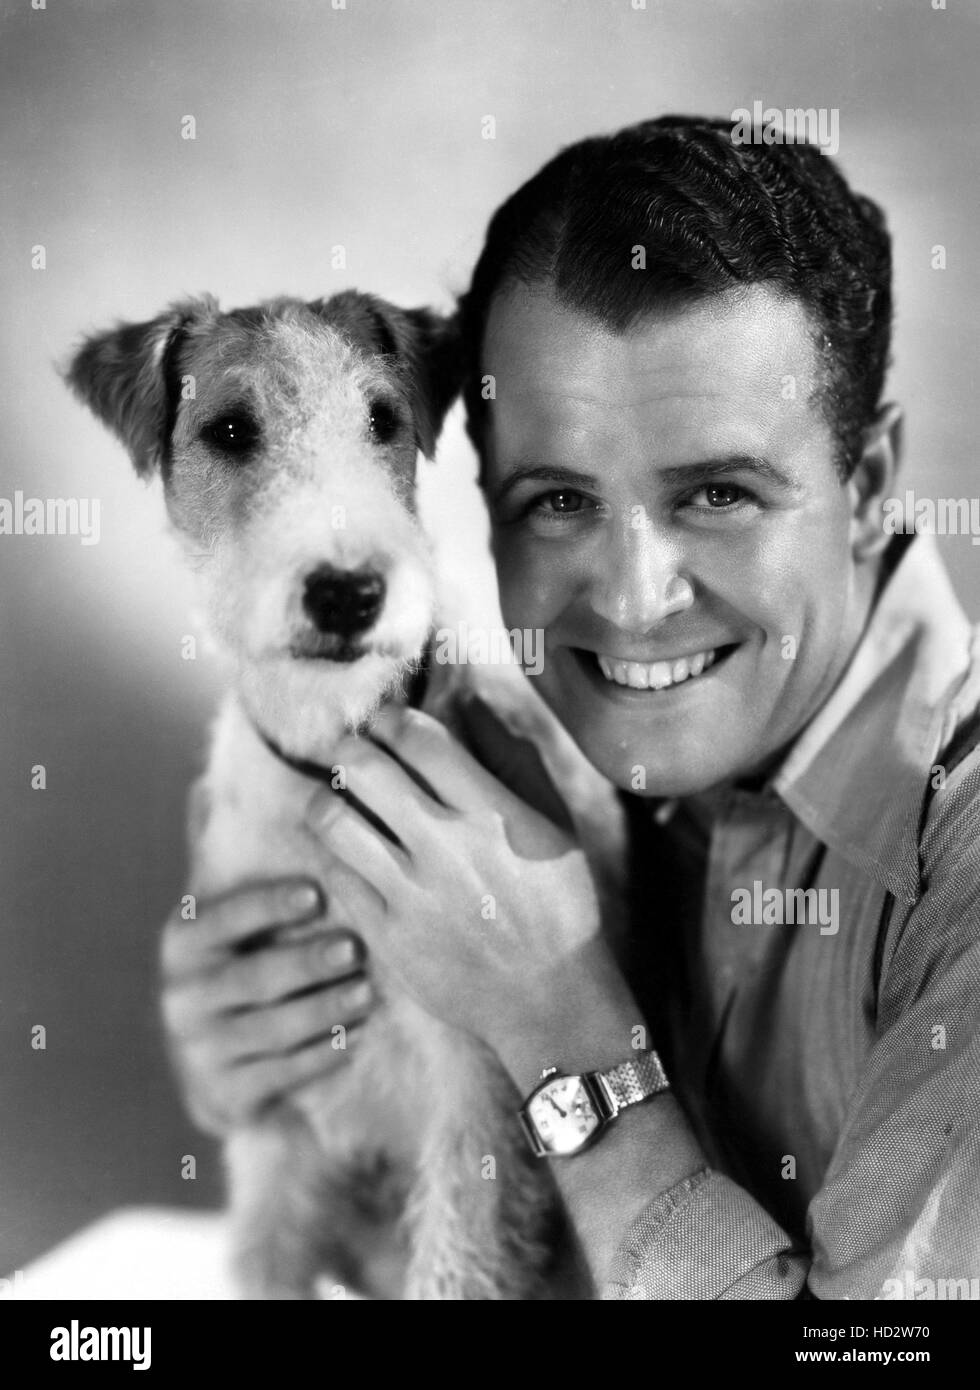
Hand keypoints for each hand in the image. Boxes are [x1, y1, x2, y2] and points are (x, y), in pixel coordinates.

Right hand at [159, 878, 373, 1135]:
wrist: (216, 1067)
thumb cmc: (244, 970)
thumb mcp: (234, 934)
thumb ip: (259, 895)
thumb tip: (301, 831)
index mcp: (183, 944)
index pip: (223, 918)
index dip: (268, 905)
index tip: (316, 893)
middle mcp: (182, 997)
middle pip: (253, 978)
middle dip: (307, 963)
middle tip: (355, 949)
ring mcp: (199, 1050)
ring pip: (272, 1029)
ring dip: (324, 1010)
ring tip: (366, 993)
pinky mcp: (224, 1095)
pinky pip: (282, 1073)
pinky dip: (323, 1054)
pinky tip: (356, 1035)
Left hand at [304, 704, 628, 1063]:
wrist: (551, 1000)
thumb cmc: (559, 903)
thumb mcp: (555, 824)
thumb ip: (514, 759)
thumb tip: (472, 702)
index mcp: (492, 813)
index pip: (419, 739)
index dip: (391, 719)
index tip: (384, 722)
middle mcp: (447, 847)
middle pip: (364, 768)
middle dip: (349, 748)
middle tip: (351, 753)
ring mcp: (413, 894)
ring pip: (332, 820)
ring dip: (324, 798)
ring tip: (333, 798)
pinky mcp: (388, 936)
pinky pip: (334, 876)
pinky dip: (331, 855)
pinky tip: (345, 851)